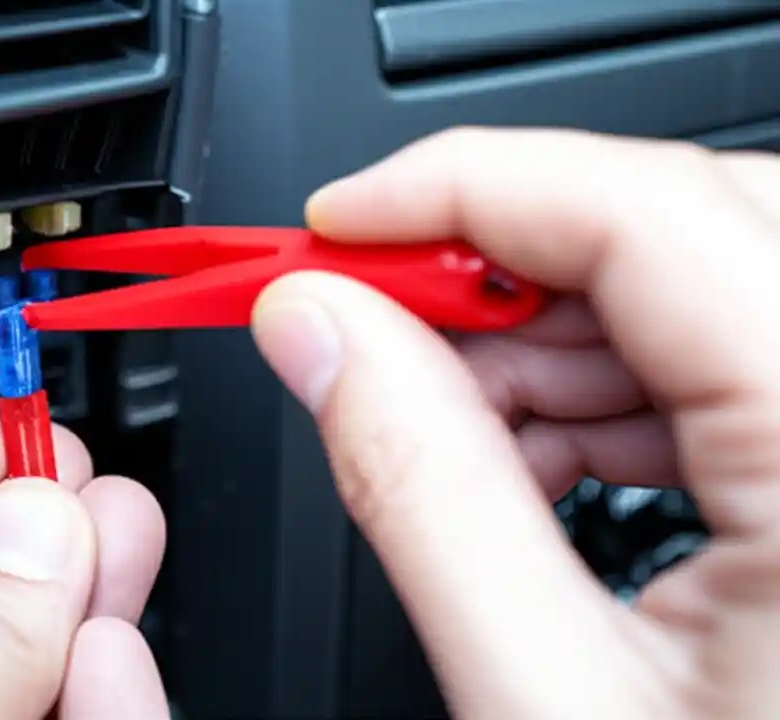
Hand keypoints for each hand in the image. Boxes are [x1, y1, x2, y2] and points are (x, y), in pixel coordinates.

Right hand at [251, 127, 779, 718]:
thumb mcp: (549, 698)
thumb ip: (416, 487)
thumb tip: (316, 335)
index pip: (643, 212)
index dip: (462, 190)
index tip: (335, 228)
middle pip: (677, 229)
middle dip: (492, 264)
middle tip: (361, 322)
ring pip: (699, 287)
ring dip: (542, 340)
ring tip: (440, 429)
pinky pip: (726, 360)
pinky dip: (604, 390)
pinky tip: (527, 465)